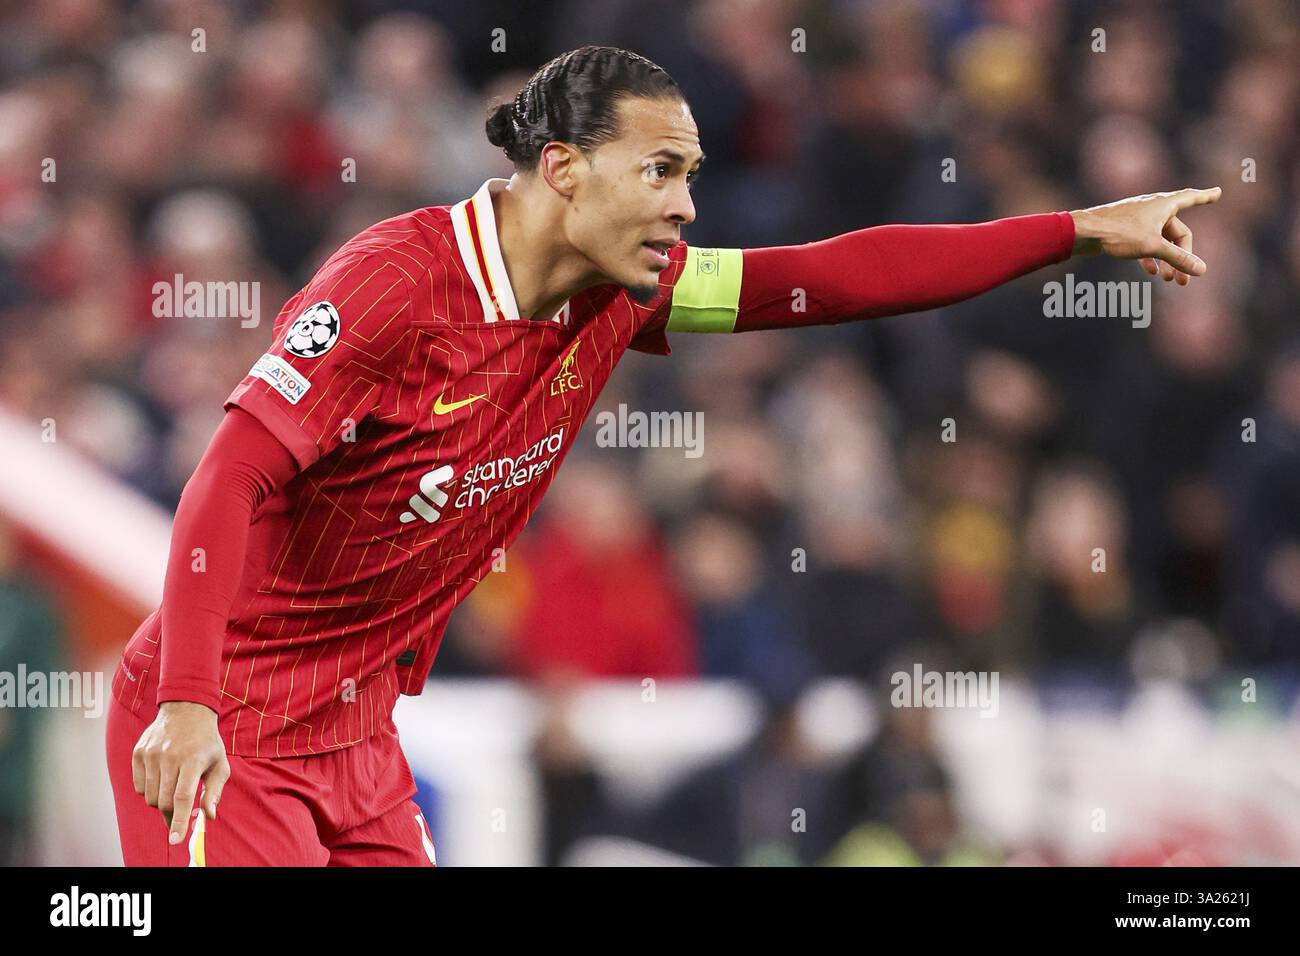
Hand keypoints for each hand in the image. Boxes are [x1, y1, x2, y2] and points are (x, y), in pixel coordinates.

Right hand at [131, 700, 228, 845]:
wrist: (186, 709)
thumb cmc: (206, 741)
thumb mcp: (219, 763)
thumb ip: (215, 791)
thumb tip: (208, 817)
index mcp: (193, 759)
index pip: (183, 797)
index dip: (180, 821)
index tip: (176, 840)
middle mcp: (170, 757)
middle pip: (164, 801)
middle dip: (172, 814)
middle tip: (179, 815)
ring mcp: (151, 754)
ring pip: (149, 797)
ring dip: (160, 801)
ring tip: (173, 786)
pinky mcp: (138, 753)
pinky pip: (138, 786)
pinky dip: (148, 789)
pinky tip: (161, 775)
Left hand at [1070, 186, 1221, 285]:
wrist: (1084, 232)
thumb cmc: (1119, 233)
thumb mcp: (1153, 247)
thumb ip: (1178, 259)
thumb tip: (1202, 270)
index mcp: (1164, 204)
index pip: (1191, 198)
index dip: (1206, 197)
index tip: (1218, 193)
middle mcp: (1153, 207)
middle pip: (1177, 232)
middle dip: (1182, 256)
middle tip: (1183, 281)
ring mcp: (1139, 218)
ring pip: (1161, 240)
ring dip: (1167, 259)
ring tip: (1169, 280)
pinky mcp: (1126, 229)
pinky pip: (1146, 242)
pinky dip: (1151, 256)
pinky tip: (1151, 272)